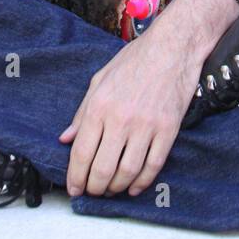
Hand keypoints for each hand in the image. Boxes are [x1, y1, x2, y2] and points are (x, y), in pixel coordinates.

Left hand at [57, 25, 203, 197]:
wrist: (173, 47)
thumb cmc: (136, 60)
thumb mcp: (100, 79)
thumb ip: (82, 112)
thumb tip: (66, 138)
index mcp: (100, 105)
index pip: (81, 153)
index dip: (75, 177)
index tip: (74, 188)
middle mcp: (121, 118)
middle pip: (102, 169)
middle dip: (94, 187)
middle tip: (92, 191)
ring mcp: (146, 125)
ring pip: (127, 172)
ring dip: (116, 188)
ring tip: (111, 189)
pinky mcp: (168, 129)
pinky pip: (153, 166)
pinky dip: (142, 182)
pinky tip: (134, 186)